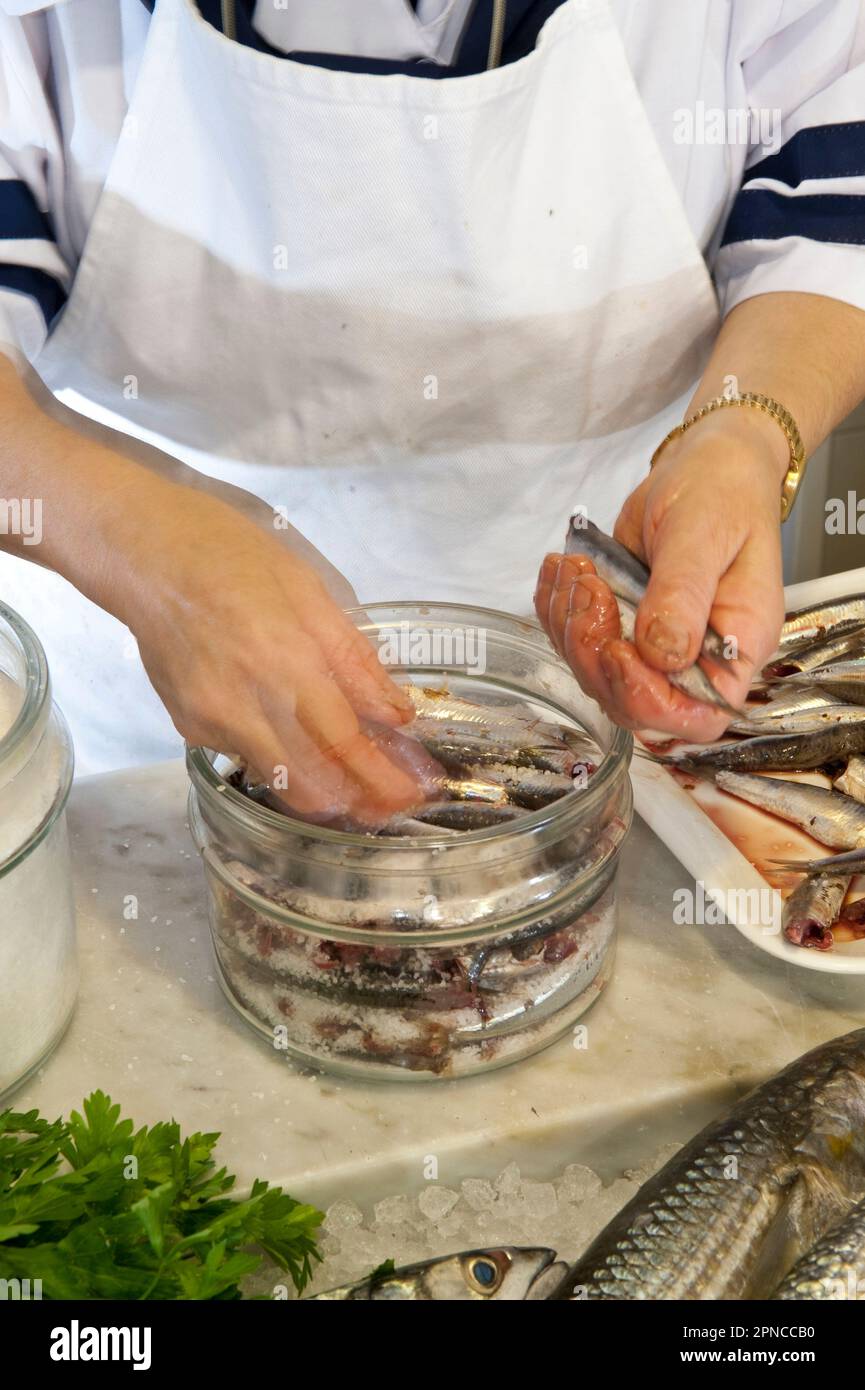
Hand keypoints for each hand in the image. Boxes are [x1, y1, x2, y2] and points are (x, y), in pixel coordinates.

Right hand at [112, 482, 422, 822]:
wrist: (149, 556)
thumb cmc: (234, 559)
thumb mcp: (310, 594)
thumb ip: (355, 661)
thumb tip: (397, 712)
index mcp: (287, 663)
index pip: (345, 744)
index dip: (383, 779)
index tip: (413, 794)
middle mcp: (247, 705)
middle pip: (313, 783)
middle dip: (358, 801)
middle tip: (388, 802)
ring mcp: (213, 722)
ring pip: (279, 779)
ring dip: (321, 789)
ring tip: (352, 781)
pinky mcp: (189, 726)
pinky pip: (245, 754)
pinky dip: (278, 753)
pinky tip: (288, 731)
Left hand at [534, 411, 787, 740]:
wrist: (705, 464)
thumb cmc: (722, 492)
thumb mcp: (704, 536)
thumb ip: (682, 596)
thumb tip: (660, 654)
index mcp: (734, 648)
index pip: (698, 716)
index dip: (650, 701)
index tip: (618, 651)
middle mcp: (694, 659)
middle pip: (633, 704)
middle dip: (594, 654)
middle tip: (588, 589)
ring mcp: (652, 646)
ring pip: (595, 675)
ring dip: (570, 626)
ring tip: (576, 568)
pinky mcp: (620, 625)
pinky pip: (577, 641)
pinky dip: (558, 609)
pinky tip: (563, 569)